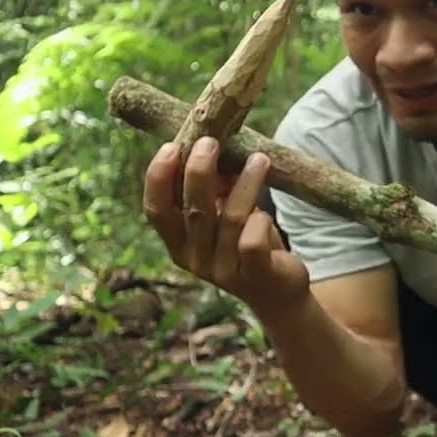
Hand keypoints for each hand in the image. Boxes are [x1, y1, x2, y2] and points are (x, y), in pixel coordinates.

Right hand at [142, 136, 308, 315]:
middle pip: (192, 210)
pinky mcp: (254, 275)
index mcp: (178, 244)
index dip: (158, 179)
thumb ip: (216, 192)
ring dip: (245, 184)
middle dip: (199, 172)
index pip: (156, 211)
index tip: (170, 146)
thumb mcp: (225, 217)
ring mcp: (223, 271)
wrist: (280, 294)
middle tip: (211, 142)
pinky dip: (261, 219)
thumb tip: (214, 153)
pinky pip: (252, 240)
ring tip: (259, 159)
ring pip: (230, 219)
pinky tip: (267, 212)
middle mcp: (194, 260)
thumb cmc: (248, 245)